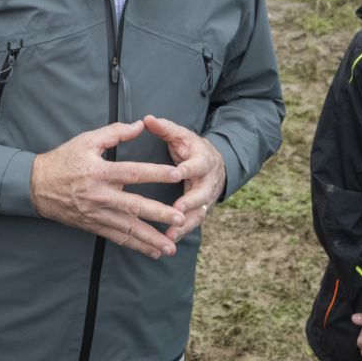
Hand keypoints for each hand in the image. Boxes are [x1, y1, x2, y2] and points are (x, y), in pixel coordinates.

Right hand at [30, 120, 186, 259]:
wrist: (36, 186)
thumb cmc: (63, 160)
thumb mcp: (86, 140)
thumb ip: (114, 133)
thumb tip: (140, 125)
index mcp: (100, 172)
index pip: (133, 173)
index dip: (155, 173)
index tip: (176, 174)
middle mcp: (101, 196)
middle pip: (134, 206)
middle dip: (159, 214)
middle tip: (180, 219)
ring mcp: (97, 214)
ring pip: (128, 229)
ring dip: (151, 239)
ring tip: (171, 247)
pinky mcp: (94, 226)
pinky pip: (118, 238)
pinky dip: (136, 246)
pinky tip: (153, 252)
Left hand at [143, 115, 223, 241]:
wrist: (214, 163)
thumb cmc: (191, 148)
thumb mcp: (181, 136)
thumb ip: (165, 129)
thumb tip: (147, 119)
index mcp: (202, 161)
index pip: (196, 165)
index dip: (187, 169)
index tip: (177, 174)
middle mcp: (207, 181)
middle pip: (202, 194)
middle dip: (190, 203)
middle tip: (177, 210)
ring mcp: (206, 198)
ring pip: (199, 213)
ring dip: (185, 225)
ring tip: (170, 235)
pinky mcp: (200, 211)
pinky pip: (192, 224)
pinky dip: (182, 233)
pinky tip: (169, 241)